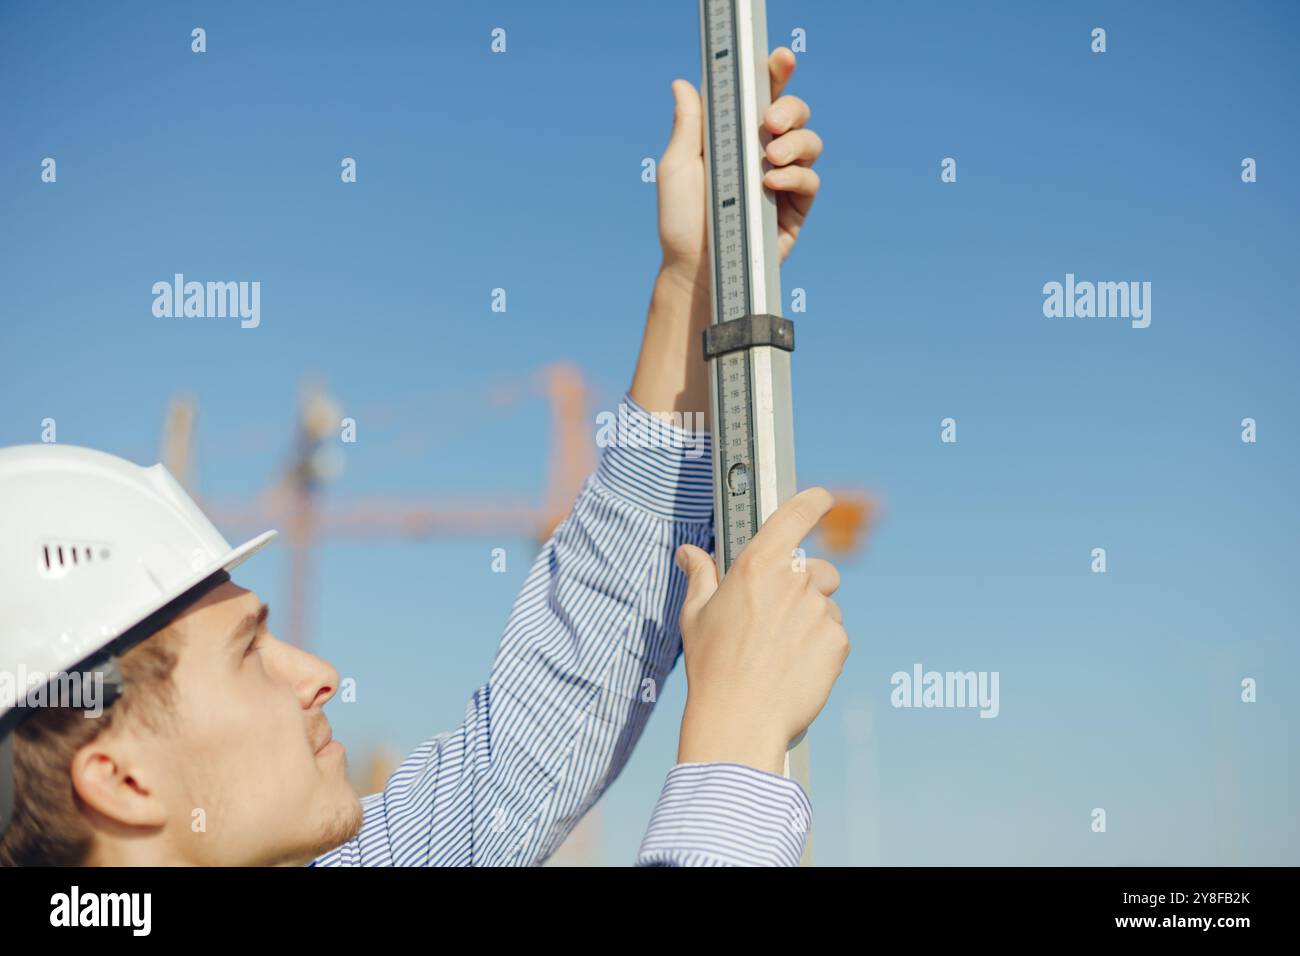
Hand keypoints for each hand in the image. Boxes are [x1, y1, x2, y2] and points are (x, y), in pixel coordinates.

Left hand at [656, 46, 823, 295]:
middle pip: (795, 113)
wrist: (696, 269)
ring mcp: (783, 180)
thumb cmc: (681, 221)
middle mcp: (763, 153)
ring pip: (810, 142)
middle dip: (789, 107)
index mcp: (736, 136)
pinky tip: (771, 182)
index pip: (761, 96)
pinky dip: (795, 175)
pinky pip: (811, 180)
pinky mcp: (795, 209)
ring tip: (768, 157)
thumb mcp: (678, 167)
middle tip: (768, 122)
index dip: (775, 73)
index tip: (779, 58)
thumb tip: (683, 83)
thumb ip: (689, 125)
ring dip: (795, 142)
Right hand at [674, 487, 848, 775]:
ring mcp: (819, 610)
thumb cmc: (713, 666)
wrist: (740, 718)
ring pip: (827, 606)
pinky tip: (796, 667)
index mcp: (758, 565)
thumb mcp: (696, 615)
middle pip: (820, 569)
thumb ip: (700, 576)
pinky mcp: (838, 641)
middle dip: (807, 588)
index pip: (796, 515)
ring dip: (813, 621)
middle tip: (779, 619)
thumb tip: (688, 553)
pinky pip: (836, 636)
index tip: (823, 498)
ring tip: (782, 651)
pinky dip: (822, 649)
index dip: (814, 501)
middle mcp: (793, 580)